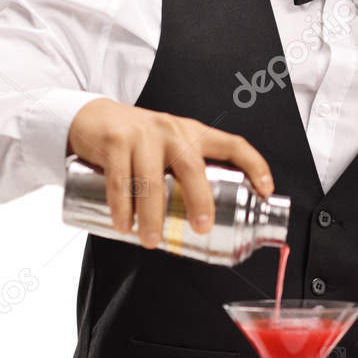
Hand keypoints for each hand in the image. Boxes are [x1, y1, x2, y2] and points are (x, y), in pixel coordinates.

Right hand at [66, 98, 274, 249]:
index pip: (232, 144)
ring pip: (152, 181)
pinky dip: (122, 207)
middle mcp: (171, 130)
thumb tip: (199, 221)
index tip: (265, 190)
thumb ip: (183, 174)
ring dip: (152, 216)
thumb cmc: (136, 140)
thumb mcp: (168, 147)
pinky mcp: (115, 141)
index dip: (254, 165)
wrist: (92, 118)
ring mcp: (142, 134)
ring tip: (151, 240)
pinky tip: (124, 225)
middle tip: (201, 229)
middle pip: (193, 168)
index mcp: (192, 133)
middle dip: (200, 201)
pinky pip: (121, 181)